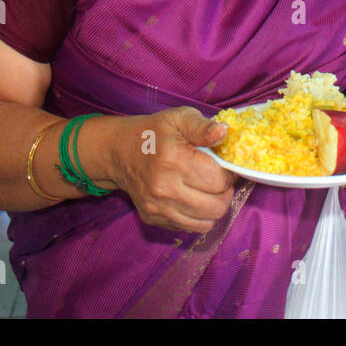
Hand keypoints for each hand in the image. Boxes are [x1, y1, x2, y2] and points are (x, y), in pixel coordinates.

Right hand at [110, 107, 234, 233]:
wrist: (119, 151)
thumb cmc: (154, 132)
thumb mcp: (179, 118)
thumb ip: (203, 126)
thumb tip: (224, 132)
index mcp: (173, 161)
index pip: (219, 180)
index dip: (227, 173)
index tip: (221, 165)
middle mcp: (164, 189)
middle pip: (216, 206)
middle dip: (224, 193)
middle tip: (218, 179)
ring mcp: (157, 208)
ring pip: (206, 222)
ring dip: (214, 207)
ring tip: (207, 189)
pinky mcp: (153, 219)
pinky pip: (190, 227)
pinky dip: (198, 217)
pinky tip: (193, 198)